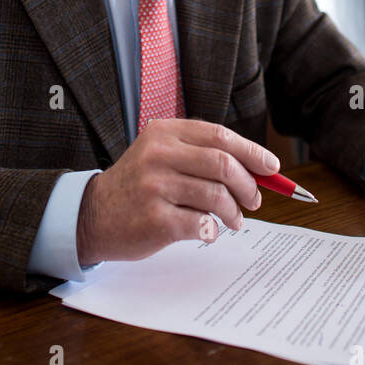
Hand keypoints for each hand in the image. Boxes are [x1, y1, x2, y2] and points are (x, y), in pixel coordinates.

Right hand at [75, 119, 279, 264]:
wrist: (93, 214)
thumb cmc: (137, 186)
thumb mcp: (160, 155)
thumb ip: (200, 155)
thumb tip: (255, 170)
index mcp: (164, 133)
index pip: (219, 136)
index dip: (252, 152)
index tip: (271, 167)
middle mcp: (158, 155)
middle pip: (223, 164)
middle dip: (249, 185)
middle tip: (255, 200)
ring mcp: (155, 187)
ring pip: (217, 197)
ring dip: (234, 213)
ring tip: (234, 221)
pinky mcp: (155, 219)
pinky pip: (201, 223)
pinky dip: (213, 230)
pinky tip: (209, 232)